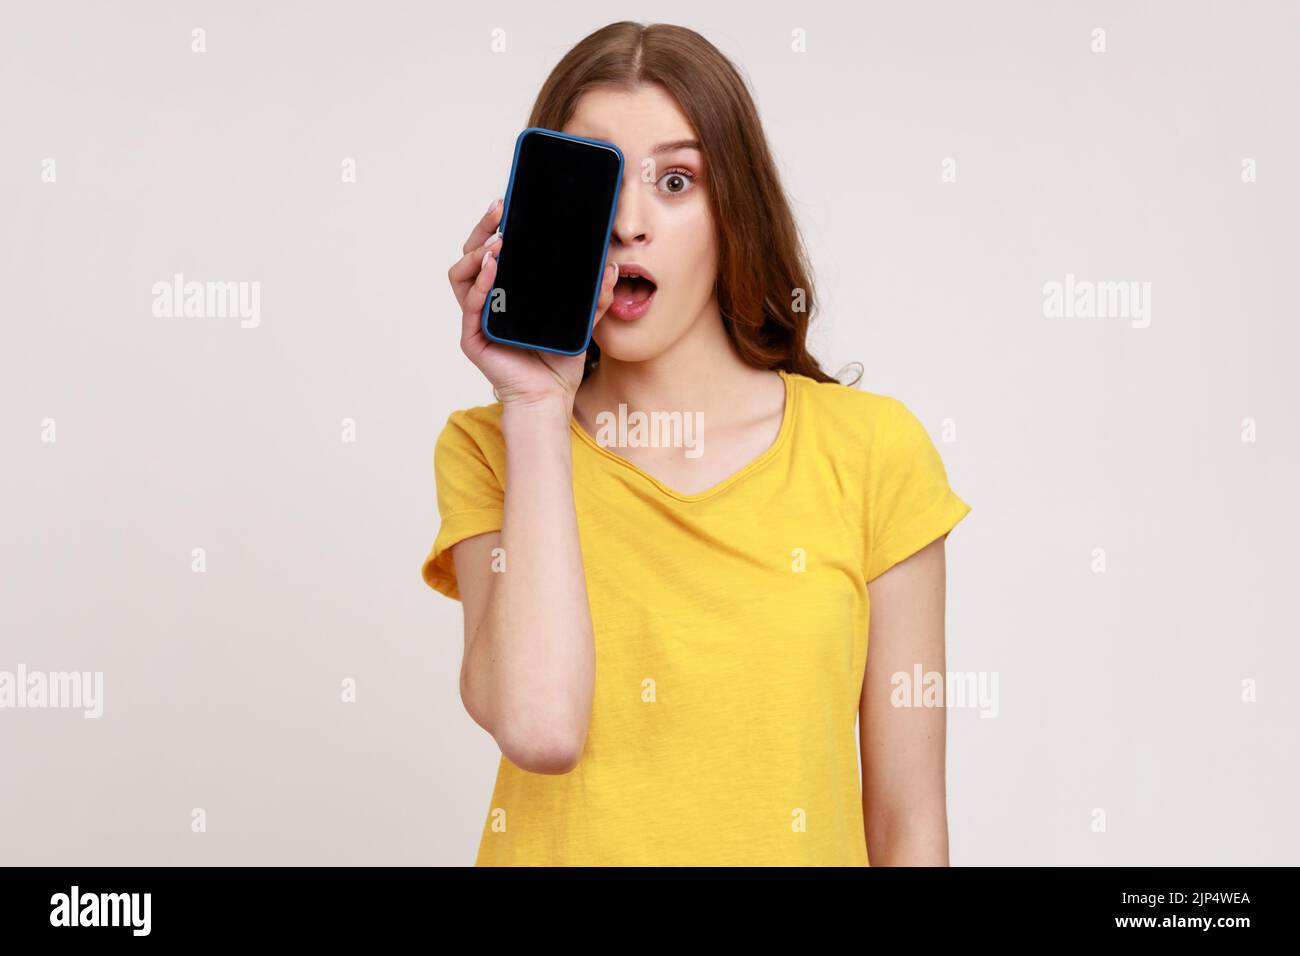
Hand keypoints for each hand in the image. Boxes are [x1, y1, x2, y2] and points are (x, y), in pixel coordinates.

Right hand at [447, 198, 617, 408]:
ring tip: (497, 240)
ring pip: (461, 274)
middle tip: (500, 208)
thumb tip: (610, 268)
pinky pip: (470, 304)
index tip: (510, 201)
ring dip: (476, 252)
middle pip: (472, 254)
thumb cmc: (559, 360)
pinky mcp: (473, 338)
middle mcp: (487, 301)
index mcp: (507, 291)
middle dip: (483, 228)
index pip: (494, 251)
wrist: (550, 398)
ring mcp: (477, 319)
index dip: (497, 226)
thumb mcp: (582, 321)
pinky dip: (479, 283)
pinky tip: (491, 267)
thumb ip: (595, 297)